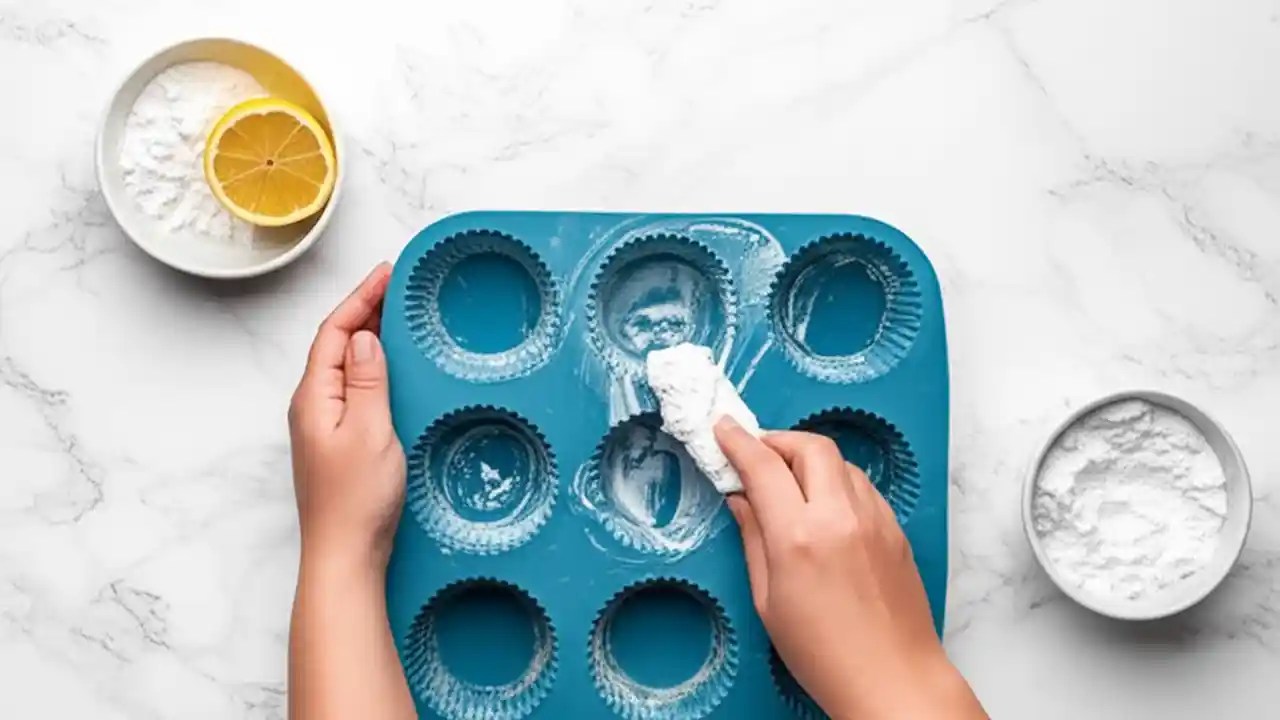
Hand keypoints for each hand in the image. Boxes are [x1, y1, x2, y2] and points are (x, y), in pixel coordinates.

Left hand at [289, 263, 404, 573]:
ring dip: (371, 337)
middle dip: (366, 310)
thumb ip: (368, 381)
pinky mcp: (340, 442)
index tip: (387, 273)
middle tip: (399, 286)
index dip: (360, 297)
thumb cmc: (356, 500)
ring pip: (347, 366)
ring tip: (400, 315)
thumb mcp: (369, 431)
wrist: (345, 555)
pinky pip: (356, 389)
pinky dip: (376, 368)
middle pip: (338, 343)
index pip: (335, 331)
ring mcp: (325, 424)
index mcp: (315, 396)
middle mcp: (313, 405)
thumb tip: (366, 338)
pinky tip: (395, 370)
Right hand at [715, 418, 984, 719]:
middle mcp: (841, 517)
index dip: (738, 441)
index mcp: (799, 537)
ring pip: (840, 463)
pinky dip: (837, 482)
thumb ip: (753, 539)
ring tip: (789, 483)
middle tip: (757, 454)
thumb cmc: (824, 654)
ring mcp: (875, 520)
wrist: (892, 679)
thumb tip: (741, 499)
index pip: (763, 466)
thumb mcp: (768, 600)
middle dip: (779, 440)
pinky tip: (824, 507)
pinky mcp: (895, 530)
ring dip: (810, 460)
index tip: (723, 428)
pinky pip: (863, 486)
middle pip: (810, 446)